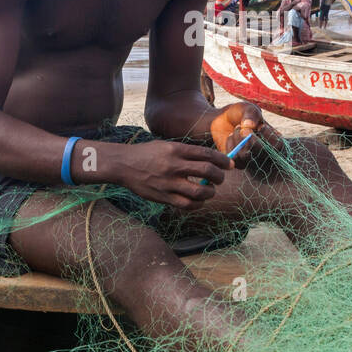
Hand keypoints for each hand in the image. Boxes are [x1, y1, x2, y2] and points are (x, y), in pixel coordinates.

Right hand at [113, 140, 231, 209]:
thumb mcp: (166, 146)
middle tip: (219, 179)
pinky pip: (187, 205)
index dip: (223, 160)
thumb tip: (211, 161)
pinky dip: (197, 204)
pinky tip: (197, 201)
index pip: (207, 154)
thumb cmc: (146, 154)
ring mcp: (168, 182)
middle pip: (207, 171)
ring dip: (210, 192)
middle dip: (219, 176)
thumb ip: (186, 153)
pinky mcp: (163, 197)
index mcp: (176, 150)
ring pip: (200, 191)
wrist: (123, 164)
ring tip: (209, 191)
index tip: (228, 165)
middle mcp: (173, 165)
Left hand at [209, 102, 281, 168]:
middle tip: (243, 128)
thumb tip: (249, 126)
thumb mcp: (247, 108)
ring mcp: (250, 159)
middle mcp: (263, 152)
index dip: (268, 135)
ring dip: (238, 139)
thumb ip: (251, 114)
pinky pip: (233, 158)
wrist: (221, 118)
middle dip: (249, 137)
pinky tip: (230, 136)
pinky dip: (230, 144)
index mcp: (272, 139)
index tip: (260, 125)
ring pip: (245, 155)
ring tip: (236, 129)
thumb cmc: (239, 113)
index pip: (278, 145)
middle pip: (261, 152)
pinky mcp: (236, 162)